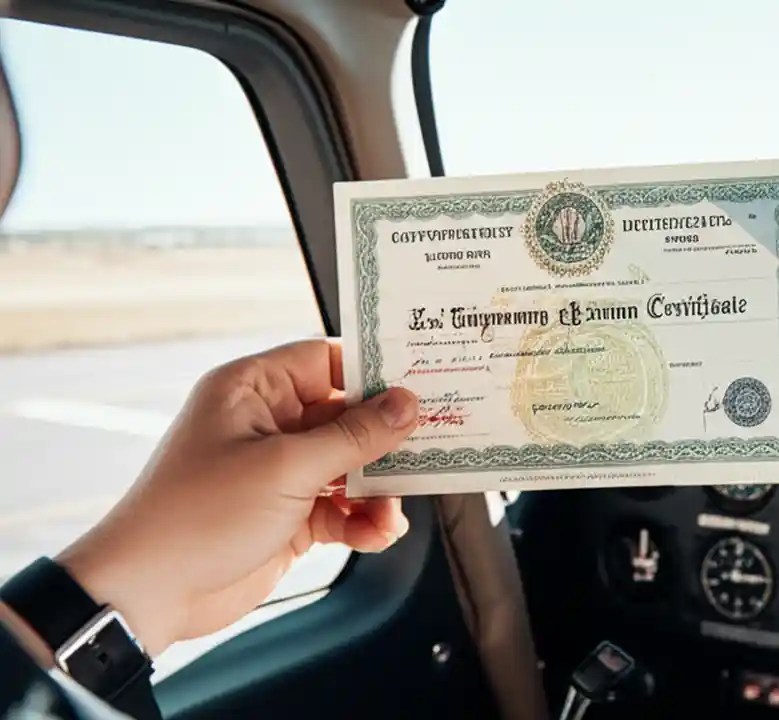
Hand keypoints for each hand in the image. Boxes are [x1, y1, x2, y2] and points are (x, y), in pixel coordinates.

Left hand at [55, 340, 419, 656]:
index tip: (421, 384)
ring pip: (351, 466)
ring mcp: (279, 471)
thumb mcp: (287, 468)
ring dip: (377, 490)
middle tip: (433, 447)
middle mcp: (267, 424)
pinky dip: (361, 521)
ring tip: (391, 512)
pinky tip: (374, 535)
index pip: (327, 360)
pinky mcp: (288, 515)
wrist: (148, 594)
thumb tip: (407, 404)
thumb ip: (354, 436)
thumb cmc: (197, 516)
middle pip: (348, 416)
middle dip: (385, 439)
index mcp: (253, 390)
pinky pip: (341, 508)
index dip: (373, 371)